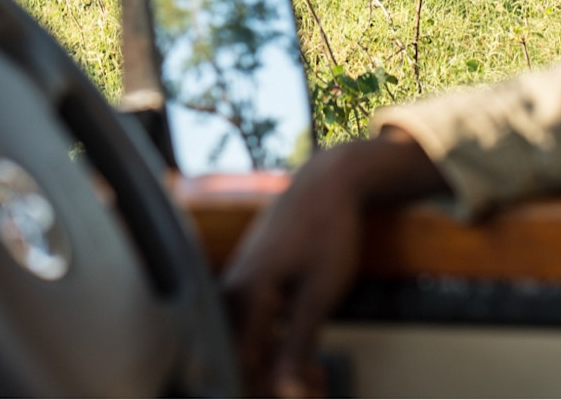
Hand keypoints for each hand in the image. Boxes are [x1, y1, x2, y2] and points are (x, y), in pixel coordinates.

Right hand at [221, 127, 445, 396]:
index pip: (244, 362)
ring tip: (314, 376)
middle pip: (243, 352)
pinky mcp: (251, 272)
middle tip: (314, 387)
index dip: (268, 387)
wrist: (327, 182)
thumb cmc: (327, 231)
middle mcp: (233, 287)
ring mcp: (240, 277)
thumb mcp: (319, 297)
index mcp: (245, 295)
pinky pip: (253, 317)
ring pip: (248, 336)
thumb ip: (296, 347)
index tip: (302, 394)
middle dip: (275, 379)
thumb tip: (284, 392)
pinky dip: (275, 339)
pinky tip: (302, 350)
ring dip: (278, 362)